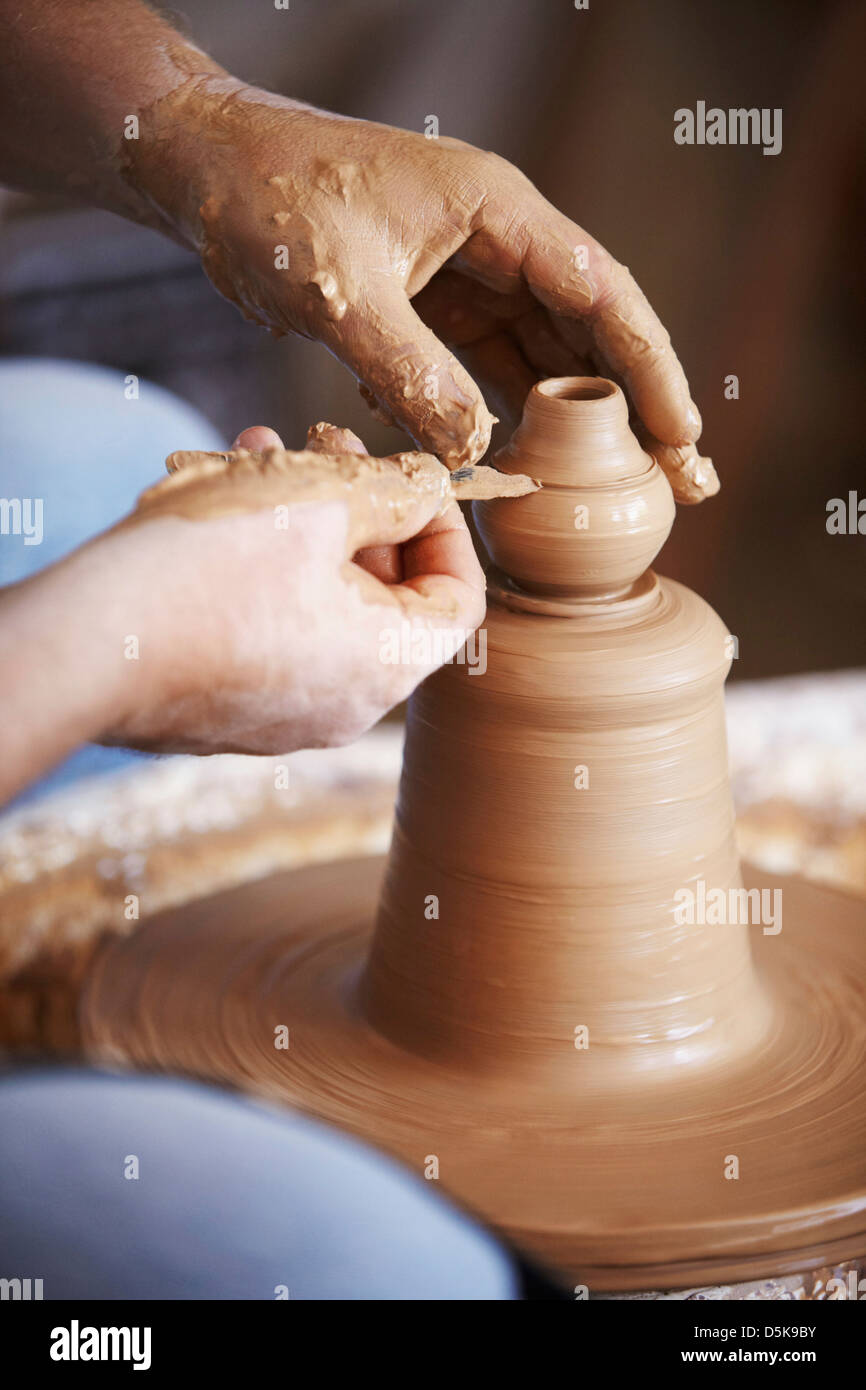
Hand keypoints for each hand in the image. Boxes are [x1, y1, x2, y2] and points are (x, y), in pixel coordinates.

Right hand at [0, 423, 484, 801]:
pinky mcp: (229, 707)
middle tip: (325, 441)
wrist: (84, 645)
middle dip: (359, 505)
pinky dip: (264, 565)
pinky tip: (224, 503)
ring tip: (262, 454)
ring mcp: (284, 712)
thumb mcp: (321, 502)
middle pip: (384, 593)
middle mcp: (346, 706)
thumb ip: (395, 494)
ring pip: (320, 601)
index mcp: (387, 667)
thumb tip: (427, 490)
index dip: (446, 527)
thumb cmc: (209, 569)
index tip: (410, 476)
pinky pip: (270, 627)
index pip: (458, 600)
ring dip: (303, 521)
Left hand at [128, 85, 711, 493]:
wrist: (206, 171)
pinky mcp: (431, 312)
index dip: (649, 368)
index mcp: (497, 213)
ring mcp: (465, 280)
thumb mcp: (343, 292)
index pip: (600, 296)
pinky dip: (514, 417)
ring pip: (545, 358)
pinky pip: (489, 371)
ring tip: (627, 489)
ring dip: (584, 422)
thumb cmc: (271, 201)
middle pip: (589, 334)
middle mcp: (497, 245)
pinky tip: (539, 467)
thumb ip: (410, 372)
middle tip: (681, 480)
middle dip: (637, 407)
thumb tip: (474, 453)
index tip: (682, 434)